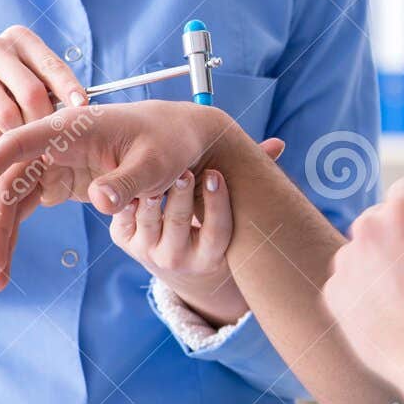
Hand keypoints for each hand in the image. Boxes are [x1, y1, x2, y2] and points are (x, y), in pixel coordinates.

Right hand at [0, 24, 86, 196]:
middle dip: (43, 122)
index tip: (83, 108)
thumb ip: (50, 87)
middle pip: (32, 93)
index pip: (51, 65)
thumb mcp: (26, 80)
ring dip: (18, 137)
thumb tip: (83, 109)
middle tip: (50, 142)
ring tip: (20, 142)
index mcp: (19, 38)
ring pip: (8, 116)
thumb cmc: (2, 93)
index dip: (69, 88)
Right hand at [0, 99, 240, 292]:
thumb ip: (126, 182)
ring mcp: (54, 160)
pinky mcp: (60, 179)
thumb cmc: (169, 142)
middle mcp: (54, 141)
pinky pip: (27, 207)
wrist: (182, 139)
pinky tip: (6, 264)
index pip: (18, 142)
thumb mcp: (155, 163)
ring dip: (1, 237)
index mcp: (72, 126)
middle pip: (9, 181)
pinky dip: (15, 234)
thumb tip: (99, 201)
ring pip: (13, 199)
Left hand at [105, 139, 284, 327]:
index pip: (218, 231)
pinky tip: (134, 181)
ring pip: (152, 222)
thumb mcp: (228, 210)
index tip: (215, 175)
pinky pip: (126, 218)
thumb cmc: (206, 221)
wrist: (171, 255)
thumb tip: (278, 144)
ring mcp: (150, 252)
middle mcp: (180, 259)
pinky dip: (130, 199)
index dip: (217, 203)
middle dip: (182, 197)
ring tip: (155, 177)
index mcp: (210, 254)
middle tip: (185, 172)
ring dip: (153, 199)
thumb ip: (246, 178)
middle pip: (181, 225)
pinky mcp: (125, 241)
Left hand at [321, 154, 403, 397]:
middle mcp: (365, 228)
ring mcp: (345, 263)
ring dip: (379, 265)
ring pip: (362, 252)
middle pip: (379, 220)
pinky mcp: (331, 296)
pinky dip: (363, 294)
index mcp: (401, 209)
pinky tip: (389, 315)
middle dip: (398, 238)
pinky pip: (347, 283)